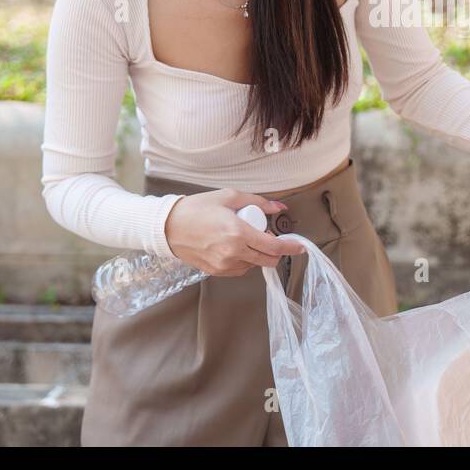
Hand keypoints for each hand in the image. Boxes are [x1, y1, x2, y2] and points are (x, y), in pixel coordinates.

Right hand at [164, 188, 305, 276]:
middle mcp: (233, 253)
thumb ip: (258, 202)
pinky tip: (235, 246)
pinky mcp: (216, 272)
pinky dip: (245, 260)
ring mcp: (224, 265)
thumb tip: (280, 207)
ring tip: (244, 237)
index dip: (291, 247)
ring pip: (255, 265)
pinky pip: (240, 269)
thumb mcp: (229, 197)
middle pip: (268, 260)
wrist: (168, 227)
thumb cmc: (198, 208)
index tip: (300, 246)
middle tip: (266, 235)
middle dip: (276, 251)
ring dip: (258, 254)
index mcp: (238, 233)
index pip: (274, 247)